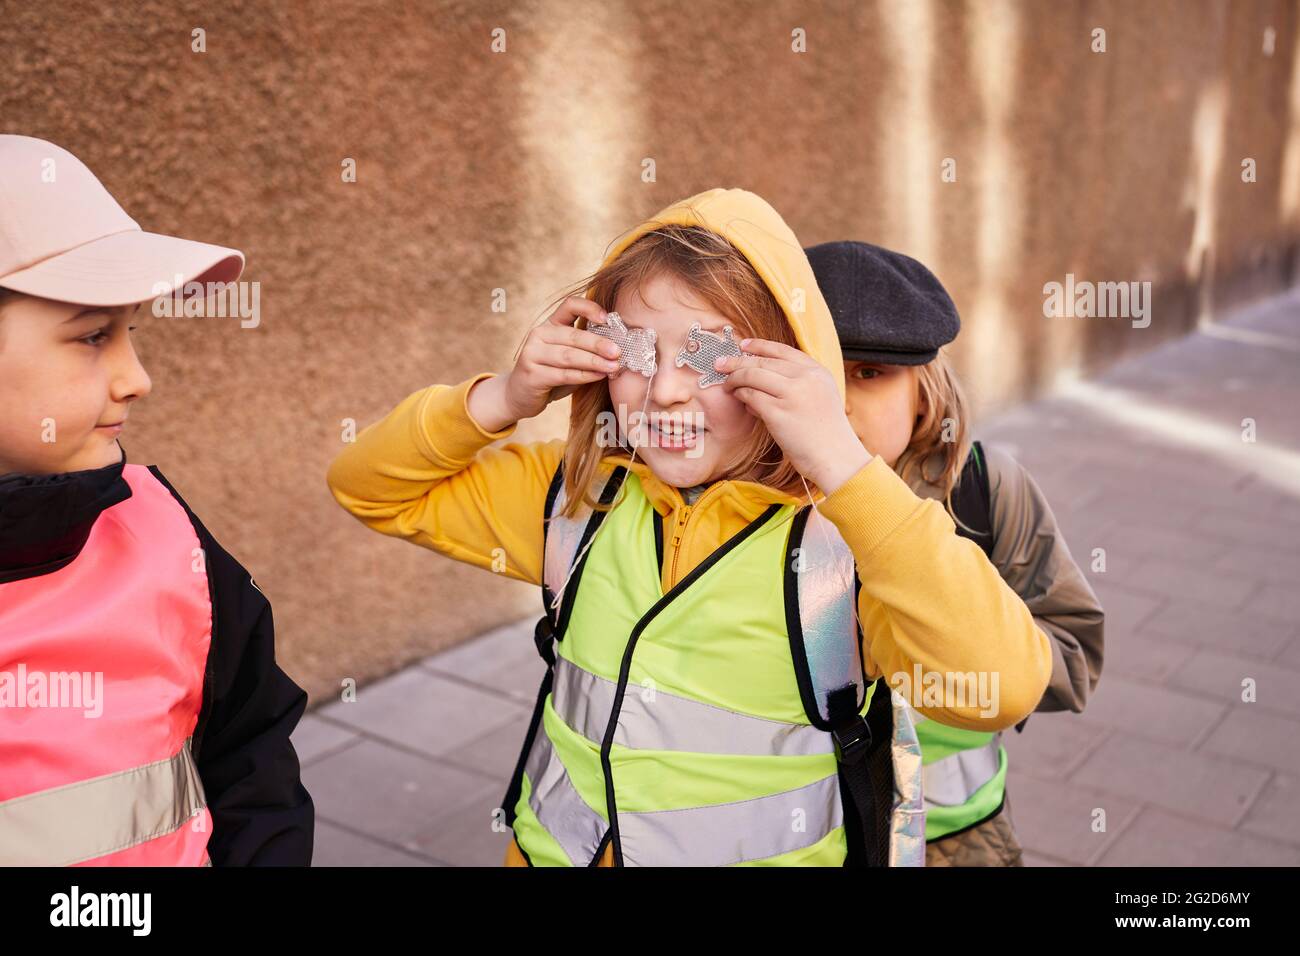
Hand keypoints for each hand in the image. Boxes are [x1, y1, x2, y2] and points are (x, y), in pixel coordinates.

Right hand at [468, 296, 621, 430]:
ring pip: (569, 356)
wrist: (520, 396)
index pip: (569, 305)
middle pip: (573, 335)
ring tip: (613, 366)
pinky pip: (563, 374)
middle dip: (598, 344)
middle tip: (618, 351)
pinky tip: (598, 376)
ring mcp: (532, 353)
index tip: (607, 319)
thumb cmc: (550, 374)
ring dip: (594, 361)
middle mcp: (538, 334)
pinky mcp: (532, 374)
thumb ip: (585, 350)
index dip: (589, 308)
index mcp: (549, 325)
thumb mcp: (567, 357)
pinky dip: (584, 375)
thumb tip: (616, 349)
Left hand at [718, 338, 871, 494]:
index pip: (782, 350)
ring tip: (728, 384)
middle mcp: (806, 378)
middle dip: (737, 361)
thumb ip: (798, 382)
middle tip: (720, 363)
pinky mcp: (778, 413)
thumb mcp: (821, 396)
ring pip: (752, 375)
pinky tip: (739, 399)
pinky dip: (741, 396)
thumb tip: (761, 376)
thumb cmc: (825, 432)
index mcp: (817, 371)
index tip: (743, 345)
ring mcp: (792, 394)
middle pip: (763, 361)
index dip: (759, 346)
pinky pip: (751, 397)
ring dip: (735, 378)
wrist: (835, 457)